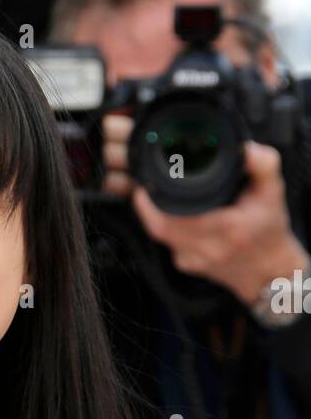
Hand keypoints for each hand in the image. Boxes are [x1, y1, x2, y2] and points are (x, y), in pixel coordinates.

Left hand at [103, 120, 308, 303]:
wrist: (268, 269)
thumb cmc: (269, 230)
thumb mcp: (273, 193)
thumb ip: (263, 166)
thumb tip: (246, 148)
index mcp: (227, 229)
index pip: (175, 219)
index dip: (152, 203)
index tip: (146, 184)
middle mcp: (207, 248)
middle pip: (159, 226)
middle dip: (148, 204)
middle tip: (147, 184)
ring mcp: (193, 260)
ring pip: (160, 235)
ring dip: (154, 214)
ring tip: (155, 193)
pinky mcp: (186, 264)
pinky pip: (166, 242)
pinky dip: (164, 225)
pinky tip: (169, 212)